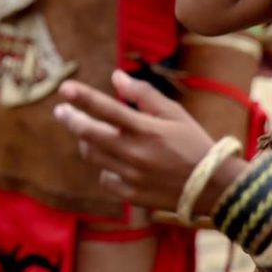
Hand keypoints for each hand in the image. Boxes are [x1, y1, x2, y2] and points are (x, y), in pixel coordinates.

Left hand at [54, 71, 213, 209]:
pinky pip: (105, 177)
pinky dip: (106, 166)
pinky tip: (116, 160)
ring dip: (87, 141)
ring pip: (93, 155)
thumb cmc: (193, 142)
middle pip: (89, 134)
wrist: (211, 185)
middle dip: (71, 119)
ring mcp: (130, 176)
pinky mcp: (130, 194)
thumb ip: (144, 94)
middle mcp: (134, 153)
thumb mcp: (174, 113)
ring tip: (90, 132)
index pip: (107, 109)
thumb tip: (116, 77)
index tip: (65, 88)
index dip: (83, 97)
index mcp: (146, 129)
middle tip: (61, 110)